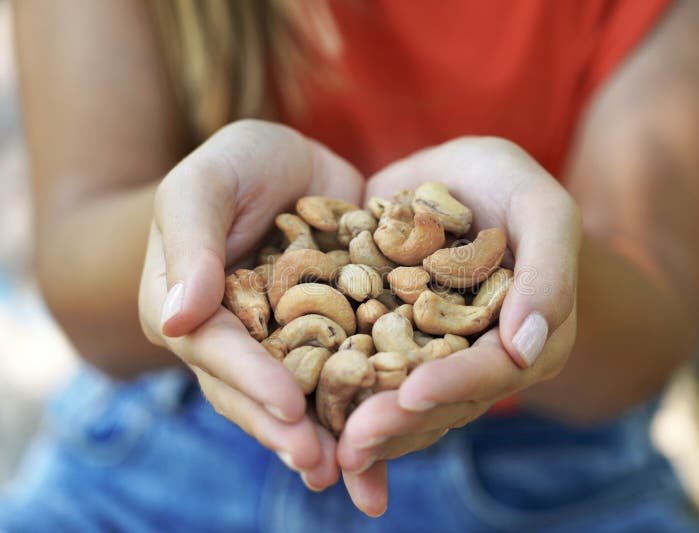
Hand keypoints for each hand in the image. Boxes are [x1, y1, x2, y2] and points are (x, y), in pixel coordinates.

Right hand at [139, 120, 362, 489]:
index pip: (218, 352)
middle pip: (259, 392)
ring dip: (330, 436)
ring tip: (359, 475)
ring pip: (305, 396)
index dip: (252, 381)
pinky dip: (368, 406)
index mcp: (193, 313)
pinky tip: (395, 438)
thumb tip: (176, 318)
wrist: (290, 162)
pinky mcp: (336, 335)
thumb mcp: (203, 186)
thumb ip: (191, 245)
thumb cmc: (235, 166)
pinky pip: (350, 372)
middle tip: (324, 466)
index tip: (289, 409)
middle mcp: (239, 341)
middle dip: (290, 431)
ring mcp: (289, 344)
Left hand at [336, 137, 581, 515]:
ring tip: (327, 451)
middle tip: (353, 442)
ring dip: (364, 427)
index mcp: (524, 339)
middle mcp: (475, 359)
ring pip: (399, 401)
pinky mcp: (384, 338)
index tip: (411, 395)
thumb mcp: (541, 209)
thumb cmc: (508, 185)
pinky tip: (308, 425)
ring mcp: (426, 354)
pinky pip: (361, 375)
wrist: (454, 175)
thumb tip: (528, 346)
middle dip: (398, 421)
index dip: (454, 385)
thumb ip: (548, 271)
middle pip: (440, 400)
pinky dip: (338, 402)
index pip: (493, 371)